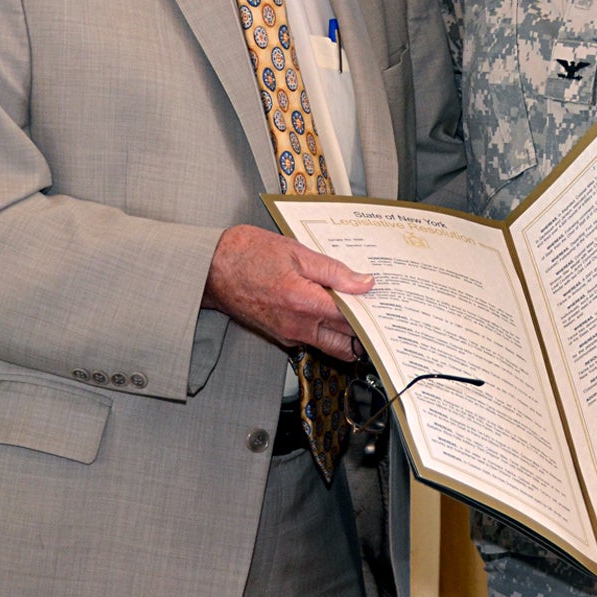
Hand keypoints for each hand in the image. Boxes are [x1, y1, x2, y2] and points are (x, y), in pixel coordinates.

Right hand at [203, 224, 371, 360]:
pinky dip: (328, 328)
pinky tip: (332, 306)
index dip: (373, 311)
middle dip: (365, 327)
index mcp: (303, 302)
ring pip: (331, 344)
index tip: (384, 300)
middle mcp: (296, 326)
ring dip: (347, 331)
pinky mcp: (282, 336)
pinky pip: (314, 338)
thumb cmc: (246, 254)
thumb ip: (334, 270)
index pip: (352, 318)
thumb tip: (364, 282)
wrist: (211, 268)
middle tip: (376, 308)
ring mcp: (288, 334)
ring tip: (356, 306)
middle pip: (346, 340)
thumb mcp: (296, 252)